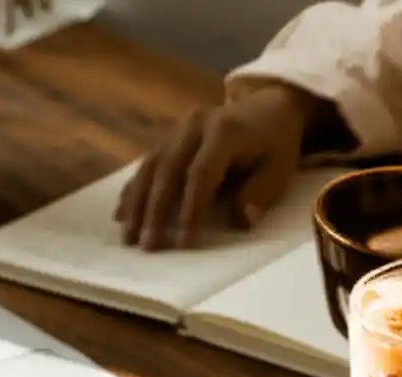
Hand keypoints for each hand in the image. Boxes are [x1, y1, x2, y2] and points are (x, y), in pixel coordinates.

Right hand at [113, 83, 311, 249]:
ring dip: (136, 203)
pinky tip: (121, 213)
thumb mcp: (280, 169)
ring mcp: (178, 127)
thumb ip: (260, 193)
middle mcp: (195, 125)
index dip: (190, 210)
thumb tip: (241, 221)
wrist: (269, 106)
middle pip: (167, 170)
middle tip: (145, 245)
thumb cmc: (276, 144)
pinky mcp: (170, 134)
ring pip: (151, 166)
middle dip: (154, 211)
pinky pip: (148, 163)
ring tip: (127, 236)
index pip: (200, 174)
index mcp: (224, 131)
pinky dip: (134, 189)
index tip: (183, 242)